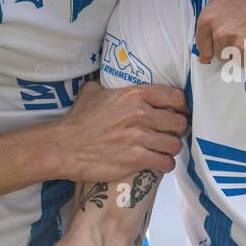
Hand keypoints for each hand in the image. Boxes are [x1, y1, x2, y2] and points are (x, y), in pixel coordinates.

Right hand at [53, 80, 187, 180]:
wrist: (64, 147)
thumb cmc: (77, 120)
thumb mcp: (92, 92)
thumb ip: (108, 86)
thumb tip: (109, 82)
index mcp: (133, 95)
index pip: (174, 96)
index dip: (181, 106)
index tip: (179, 112)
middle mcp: (139, 114)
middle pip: (179, 122)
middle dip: (178, 129)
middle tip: (172, 133)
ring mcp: (139, 137)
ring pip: (174, 144)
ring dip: (172, 148)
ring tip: (166, 149)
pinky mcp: (136, 159)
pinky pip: (165, 162)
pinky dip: (166, 164)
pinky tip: (160, 162)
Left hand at [195, 0, 245, 68]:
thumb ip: (210, 24)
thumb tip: (203, 58)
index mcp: (209, 20)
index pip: (203, 47)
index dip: (212, 48)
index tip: (220, 47)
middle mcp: (222, 34)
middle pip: (221, 57)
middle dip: (232, 49)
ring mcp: (240, 47)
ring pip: (239, 62)